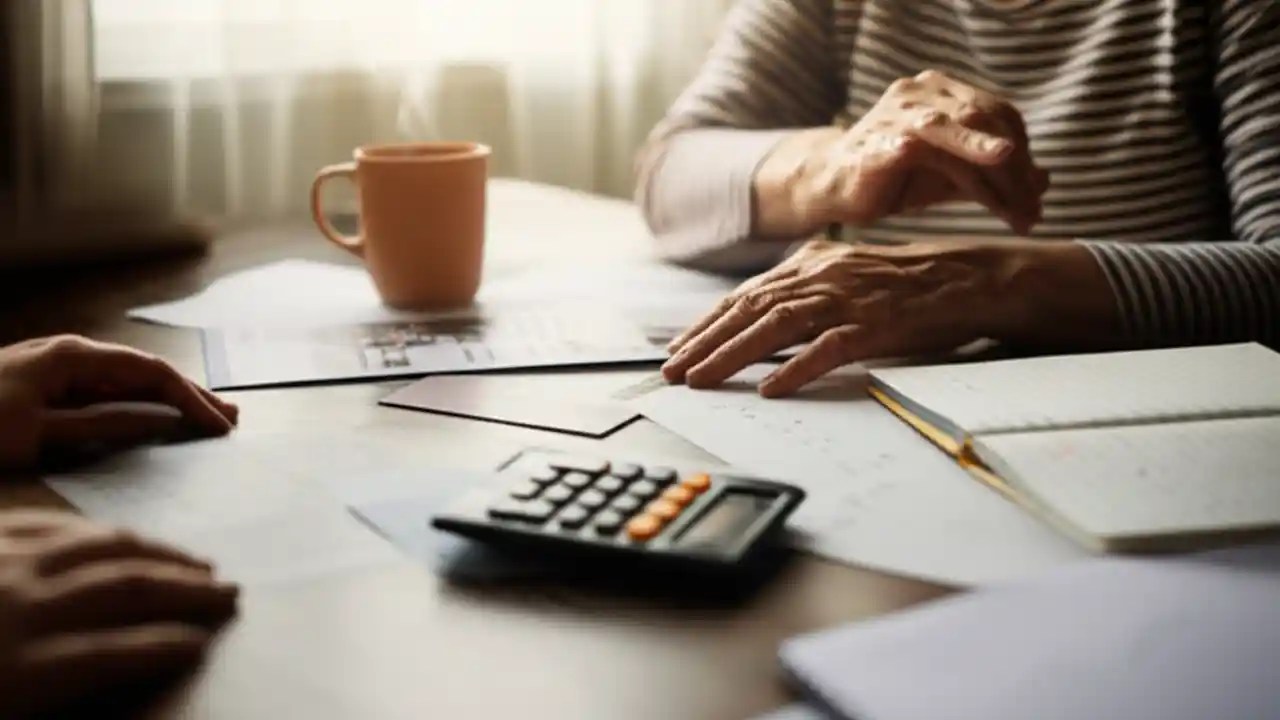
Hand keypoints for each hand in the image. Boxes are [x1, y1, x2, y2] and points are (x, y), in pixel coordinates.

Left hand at [0, 335, 238, 468]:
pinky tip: (150, 418)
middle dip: (189, 394)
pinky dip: (134, 405)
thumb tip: (156, 422)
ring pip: (125, 381)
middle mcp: (69, 355)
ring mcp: (54, 369)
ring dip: (166, 400)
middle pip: (144, 371)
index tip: (221, 427)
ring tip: (203, 417)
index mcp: (73, 357)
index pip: (151, 373)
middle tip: (231, 418)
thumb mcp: (38, 434)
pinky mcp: (41, 387)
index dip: (191, 399)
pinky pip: (102, 393)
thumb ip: (101, 426)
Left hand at [0, 510, 236, 716]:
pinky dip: (98, 529)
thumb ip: (55, 695)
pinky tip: (122, 534)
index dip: (166, 647)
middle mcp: (24, 603)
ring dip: (160, 553)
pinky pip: (54, 521)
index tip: (204, 644)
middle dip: (186, 591)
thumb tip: (112, 672)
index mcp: (20, 669)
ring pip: (102, 546)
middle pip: (125, 589)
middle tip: (230, 592)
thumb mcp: (4, 715)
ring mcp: (7, 559)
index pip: (113, 655)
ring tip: (197, 562)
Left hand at [663, 239, 1117, 396]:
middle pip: (750, 310)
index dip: (706, 324)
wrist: (971, 278)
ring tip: (702, 381)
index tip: (677, 349)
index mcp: (812, 263)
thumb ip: (805, 293)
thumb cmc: (907, 286)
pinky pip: (830, 348)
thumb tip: (759, 320)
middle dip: (705, 342)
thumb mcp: (847, 279)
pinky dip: (798, 368)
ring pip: (777, 327)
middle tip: (672, 372)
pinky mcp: (878, 323)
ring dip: (734, 356)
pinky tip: (772, 389)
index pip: (746, 296)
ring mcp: (849, 298)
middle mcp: (823, 275)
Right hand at [755, 70, 1048, 236]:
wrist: (833, 187)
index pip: (998, 112)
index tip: (1036, 194)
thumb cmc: (894, 178)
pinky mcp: (877, 143)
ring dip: (993, 175)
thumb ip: (993, 174)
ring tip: (1018, 203)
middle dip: (1015, 169)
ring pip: (957, 131)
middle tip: (1033, 209)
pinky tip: (977, 190)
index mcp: (941, 91)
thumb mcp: (951, 176)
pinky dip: (948, 166)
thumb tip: (1046, 180)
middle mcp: (920, 92)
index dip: (1025, 152)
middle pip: (985, 119)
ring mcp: (897, 114)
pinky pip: (915, 149)